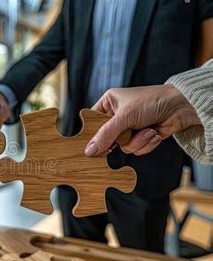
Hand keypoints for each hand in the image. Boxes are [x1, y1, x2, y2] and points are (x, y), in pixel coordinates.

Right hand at [85, 85, 200, 155]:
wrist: (181, 106)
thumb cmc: (152, 101)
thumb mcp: (124, 116)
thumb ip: (106, 134)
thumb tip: (89, 150)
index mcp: (109, 103)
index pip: (92, 122)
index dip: (92, 134)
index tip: (92, 147)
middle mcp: (117, 116)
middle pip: (107, 138)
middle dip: (120, 139)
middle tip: (123, 138)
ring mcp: (129, 128)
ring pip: (123, 147)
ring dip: (137, 141)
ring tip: (148, 130)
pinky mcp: (141, 137)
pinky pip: (135, 149)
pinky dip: (145, 144)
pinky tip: (153, 133)